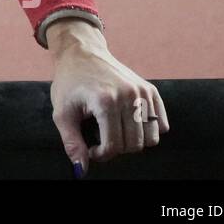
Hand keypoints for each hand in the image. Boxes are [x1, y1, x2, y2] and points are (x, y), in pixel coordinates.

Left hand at [47, 22, 168, 177]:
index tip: (90, 148)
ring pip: (151, 138)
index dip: (101, 155)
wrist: (82, 52)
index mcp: (106, 101)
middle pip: (134, 145)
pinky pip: (160, 123)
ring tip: (114, 132)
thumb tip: (81, 170)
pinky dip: (148, 130)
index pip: (114, 146)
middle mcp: (129, 96)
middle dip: (117, 149)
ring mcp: (142, 92)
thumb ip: (72, 143)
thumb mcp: (62, 112)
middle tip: (101, 139)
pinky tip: (128, 123)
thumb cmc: (69, 82)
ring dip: (134, 142)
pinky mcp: (150, 90)